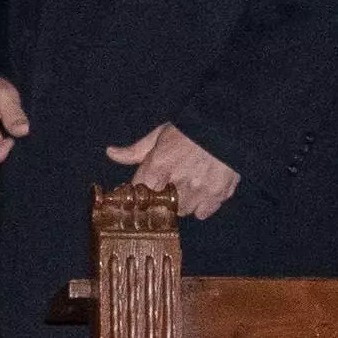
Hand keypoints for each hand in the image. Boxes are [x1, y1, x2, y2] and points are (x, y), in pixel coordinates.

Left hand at [107, 122, 239, 219]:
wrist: (227, 124)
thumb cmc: (191, 128)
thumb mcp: (160, 134)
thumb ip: (136, 150)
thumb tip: (110, 153)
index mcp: (159, 164)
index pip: (140, 189)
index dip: (144, 188)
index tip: (150, 184)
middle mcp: (177, 181)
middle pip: (162, 205)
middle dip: (165, 196)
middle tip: (174, 181)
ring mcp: (199, 190)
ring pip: (183, 211)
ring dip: (184, 202)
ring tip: (191, 184)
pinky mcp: (217, 195)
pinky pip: (203, 213)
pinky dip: (203, 205)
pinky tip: (205, 190)